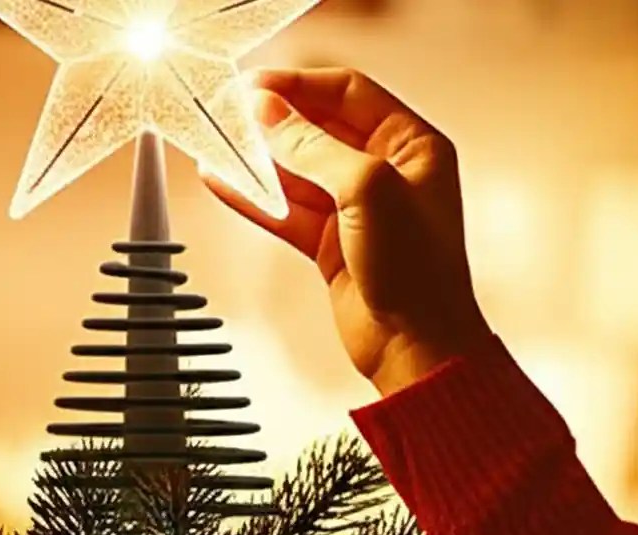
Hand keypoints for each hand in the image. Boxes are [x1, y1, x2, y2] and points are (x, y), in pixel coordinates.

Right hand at [202, 68, 491, 395]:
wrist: (416, 346)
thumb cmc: (419, 273)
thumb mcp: (367, 190)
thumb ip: (313, 148)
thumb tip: (271, 113)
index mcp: (413, 146)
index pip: (349, 93)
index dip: (301, 85)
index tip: (258, 85)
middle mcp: (386, 172)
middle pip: (318, 129)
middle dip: (274, 122)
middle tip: (231, 113)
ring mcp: (356, 209)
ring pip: (295, 171)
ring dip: (257, 159)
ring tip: (218, 144)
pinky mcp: (330, 242)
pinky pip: (285, 209)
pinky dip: (254, 197)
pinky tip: (224, 182)